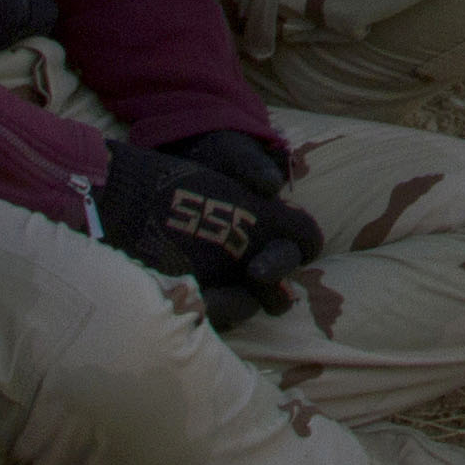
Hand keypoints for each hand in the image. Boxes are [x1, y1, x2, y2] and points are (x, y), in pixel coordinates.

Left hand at [94, 134, 323, 325]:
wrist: (163, 171)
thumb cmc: (210, 159)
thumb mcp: (230, 155)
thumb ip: (252, 167)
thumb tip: (271, 184)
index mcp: (274, 226)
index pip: (302, 245)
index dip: (288, 257)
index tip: (259, 267)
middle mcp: (256, 256)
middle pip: (276, 289)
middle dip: (267, 291)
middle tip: (245, 282)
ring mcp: (227, 275)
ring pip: (242, 305)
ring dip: (229, 307)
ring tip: (204, 303)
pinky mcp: (197, 286)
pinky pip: (206, 309)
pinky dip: (196, 309)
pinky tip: (178, 303)